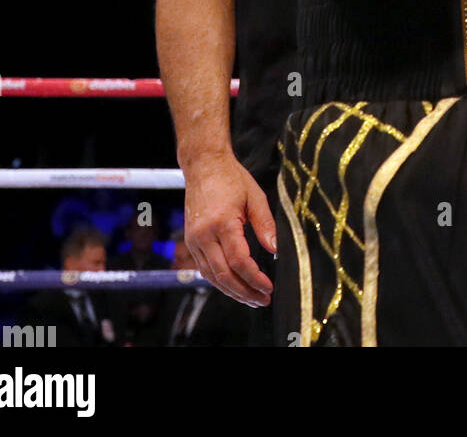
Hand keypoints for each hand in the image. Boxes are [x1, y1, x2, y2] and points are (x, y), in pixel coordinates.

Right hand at [183, 152, 275, 305]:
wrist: (203, 166)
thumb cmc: (231, 178)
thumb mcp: (255, 196)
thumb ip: (265, 225)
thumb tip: (275, 250)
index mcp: (222, 222)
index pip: (239, 261)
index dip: (255, 279)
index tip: (269, 288)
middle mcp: (204, 235)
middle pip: (224, 274)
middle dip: (244, 292)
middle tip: (262, 300)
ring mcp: (194, 240)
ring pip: (212, 276)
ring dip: (232, 291)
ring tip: (251, 299)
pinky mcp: (191, 241)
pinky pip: (204, 269)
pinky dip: (219, 281)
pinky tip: (234, 286)